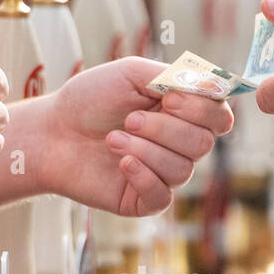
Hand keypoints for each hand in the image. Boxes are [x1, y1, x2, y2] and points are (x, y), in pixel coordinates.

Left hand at [38, 56, 233, 214]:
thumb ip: (173, 77)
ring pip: (182, 169)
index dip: (202, 110)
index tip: (168, 100)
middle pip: (203, 143)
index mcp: (182, 113)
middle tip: (129, 119)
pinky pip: (163, 195)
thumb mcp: (131, 74)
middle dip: (165, 129)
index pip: (219, 117)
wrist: (53, 133)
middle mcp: (179, 144)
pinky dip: (143, 176)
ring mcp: (163, 174)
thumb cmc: (90, 100)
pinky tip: (122, 163)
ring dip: (145, 149)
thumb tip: (215, 86)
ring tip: (113, 139)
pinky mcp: (144, 199)